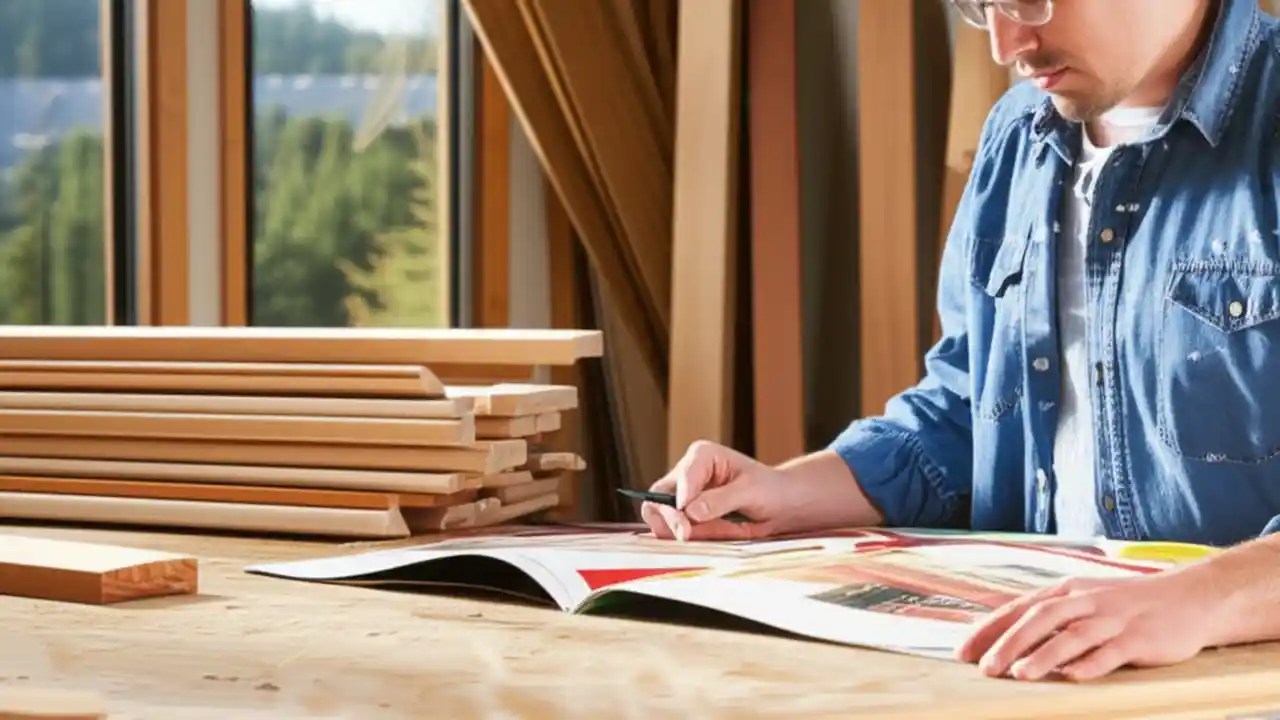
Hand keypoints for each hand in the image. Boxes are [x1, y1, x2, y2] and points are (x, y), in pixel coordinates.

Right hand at [640, 440, 789, 541]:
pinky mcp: (686, 518)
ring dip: (683, 532)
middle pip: (658, 498)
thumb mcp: (750, 491)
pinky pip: (675, 533)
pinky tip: (716, 536)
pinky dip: (690, 540)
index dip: (679, 501)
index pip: (680, 478)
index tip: (685, 523)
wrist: (780, 505)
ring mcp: (682, 497)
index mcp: (701, 456)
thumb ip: (720, 500)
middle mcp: (686, 474)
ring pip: (662, 519)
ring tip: (719, 532)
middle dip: (671, 519)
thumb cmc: (770, 489)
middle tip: (685, 536)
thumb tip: (691, 511)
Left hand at [956, 567, 1225, 681]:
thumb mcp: (1086, 601)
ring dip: (1045, 654)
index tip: (963, 651)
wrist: (1190, 597)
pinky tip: (1073, 677)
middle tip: (985, 668)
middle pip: (1041, 618)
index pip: (1020, 607)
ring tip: (1020, 674)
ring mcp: (1114, 619)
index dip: (990, 628)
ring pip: (1073, 634)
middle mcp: (1087, 601)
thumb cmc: (1129, 605)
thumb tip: (1006, 637)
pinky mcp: (1141, 638)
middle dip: (1009, 643)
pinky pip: (1112, 652)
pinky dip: (1091, 663)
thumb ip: (1051, 617)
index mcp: (1068, 591)